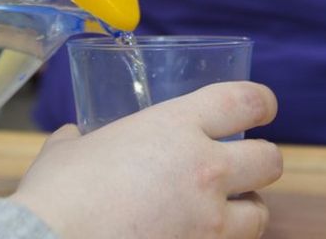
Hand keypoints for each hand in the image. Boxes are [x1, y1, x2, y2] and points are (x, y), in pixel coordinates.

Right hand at [13, 81, 283, 238]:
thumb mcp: (69, 150)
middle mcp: (204, 169)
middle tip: (244, 165)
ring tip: (223, 210)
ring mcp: (207, 220)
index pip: (245, 100)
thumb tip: (74, 138)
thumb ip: (82, 138)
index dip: (263, 101)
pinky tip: (193, 236)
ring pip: (260, 213)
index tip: (264, 107)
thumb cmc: (56, 195)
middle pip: (270, 159)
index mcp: (176, 126)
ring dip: (246, 210)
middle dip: (262, 162)